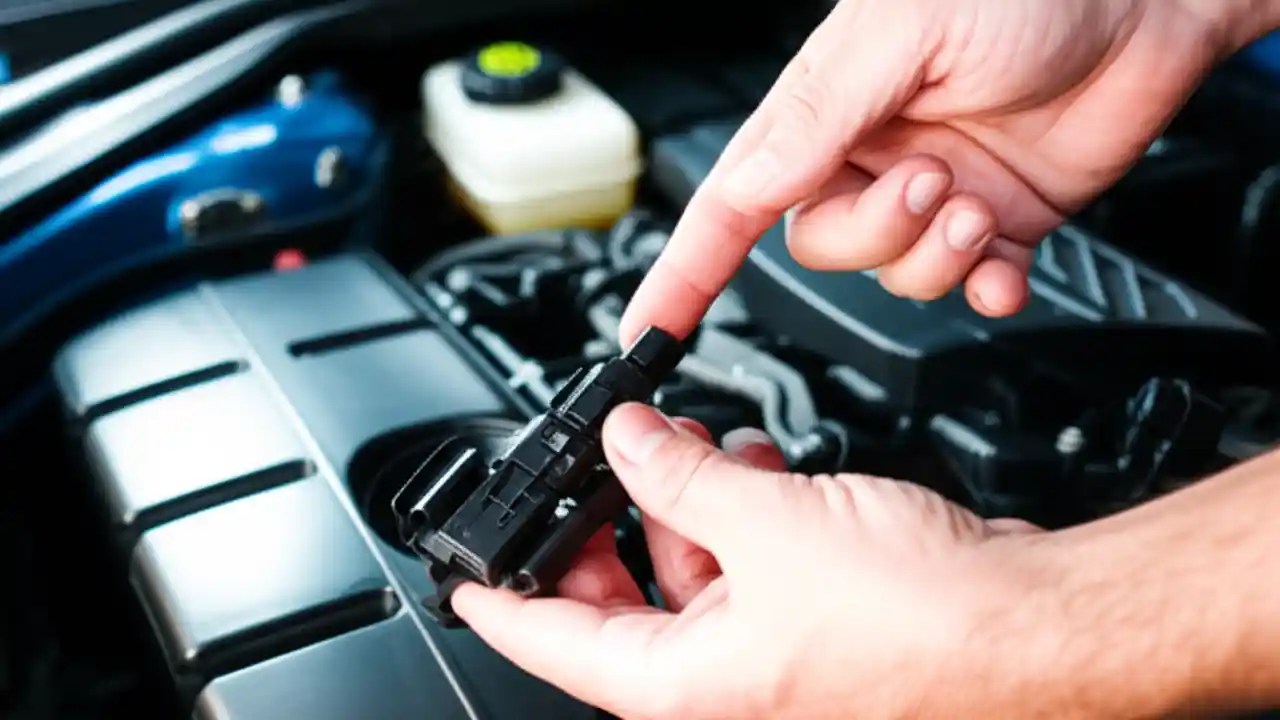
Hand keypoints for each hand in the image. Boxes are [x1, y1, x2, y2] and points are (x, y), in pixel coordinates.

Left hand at [452, 404, 1046, 718]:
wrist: (1034, 629)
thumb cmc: (922, 621)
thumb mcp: (765, 525)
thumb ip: (678, 477)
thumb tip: (625, 442)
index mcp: (683, 687)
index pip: (547, 645)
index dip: (496, 597)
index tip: (463, 570)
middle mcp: (722, 687)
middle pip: (616, 607)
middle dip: (603, 524)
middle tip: (597, 464)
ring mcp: (769, 660)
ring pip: (686, 580)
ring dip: (680, 505)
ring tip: (683, 447)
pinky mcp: (813, 628)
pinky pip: (745, 571)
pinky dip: (738, 517)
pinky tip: (750, 466)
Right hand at [619, 0, 1260, 344]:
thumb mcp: (900, 32)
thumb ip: (818, 115)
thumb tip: (747, 180)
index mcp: (824, 110)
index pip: (732, 202)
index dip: (685, 269)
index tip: (650, 326)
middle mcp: (870, 155)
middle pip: (825, 249)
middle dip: (878, 233)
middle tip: (933, 181)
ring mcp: (934, 194)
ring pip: (896, 275)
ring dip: (938, 255)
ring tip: (979, 200)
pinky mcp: (998, 219)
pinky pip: (968, 288)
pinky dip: (988, 288)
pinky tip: (1007, 264)